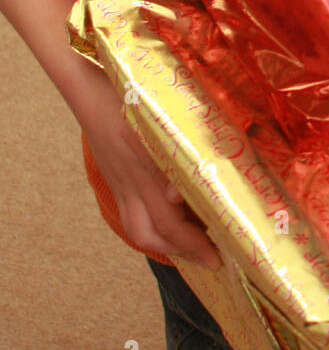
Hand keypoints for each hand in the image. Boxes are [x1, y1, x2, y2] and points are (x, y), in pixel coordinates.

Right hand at [85, 107, 221, 269]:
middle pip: (155, 231)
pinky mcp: (116, 181)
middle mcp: (132, 180)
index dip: (194, 240)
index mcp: (147, 164)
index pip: (170, 217)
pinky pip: (131, 217)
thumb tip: (183, 195)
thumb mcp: (163, 115)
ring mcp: (121, 183)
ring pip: (139, 229)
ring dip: (167, 246)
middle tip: (213, 259)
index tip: (217, 251)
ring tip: (194, 251)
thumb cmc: (132, 94)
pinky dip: (152, 231)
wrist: (89, 91)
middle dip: (186, 250)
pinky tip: (171, 230)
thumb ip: (178, 149)